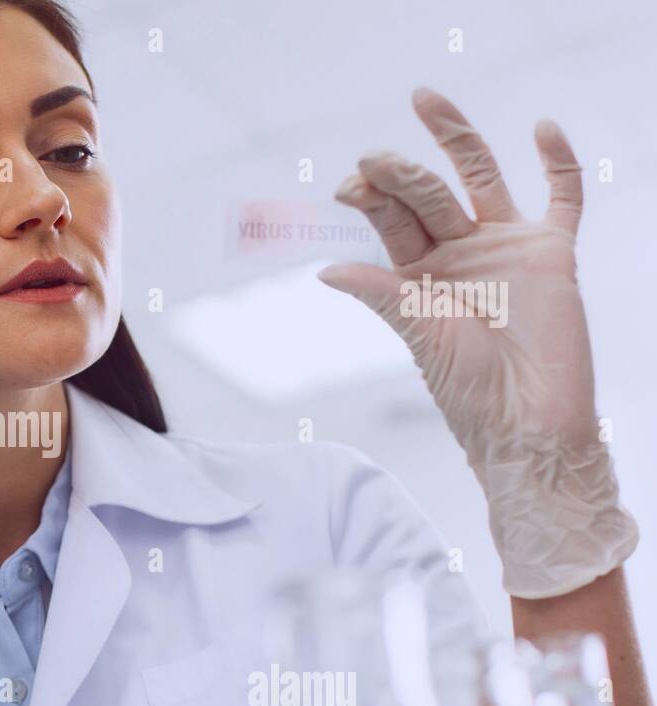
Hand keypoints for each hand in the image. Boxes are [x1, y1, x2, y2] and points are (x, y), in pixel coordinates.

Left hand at [319, 87, 637, 598]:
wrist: (527, 423)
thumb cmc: (468, 388)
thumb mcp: (417, 334)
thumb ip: (380, 294)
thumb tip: (325, 271)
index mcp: (418, 272)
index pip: (391, 219)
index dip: (372, 197)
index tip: (349, 187)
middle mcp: (458, 251)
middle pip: (428, 193)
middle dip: (401, 173)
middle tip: (374, 158)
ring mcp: (504, 246)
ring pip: (480, 177)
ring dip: (455, 139)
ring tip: (425, 101)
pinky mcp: (551, 252)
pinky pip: (561, 198)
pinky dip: (558, 162)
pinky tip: (543, 128)